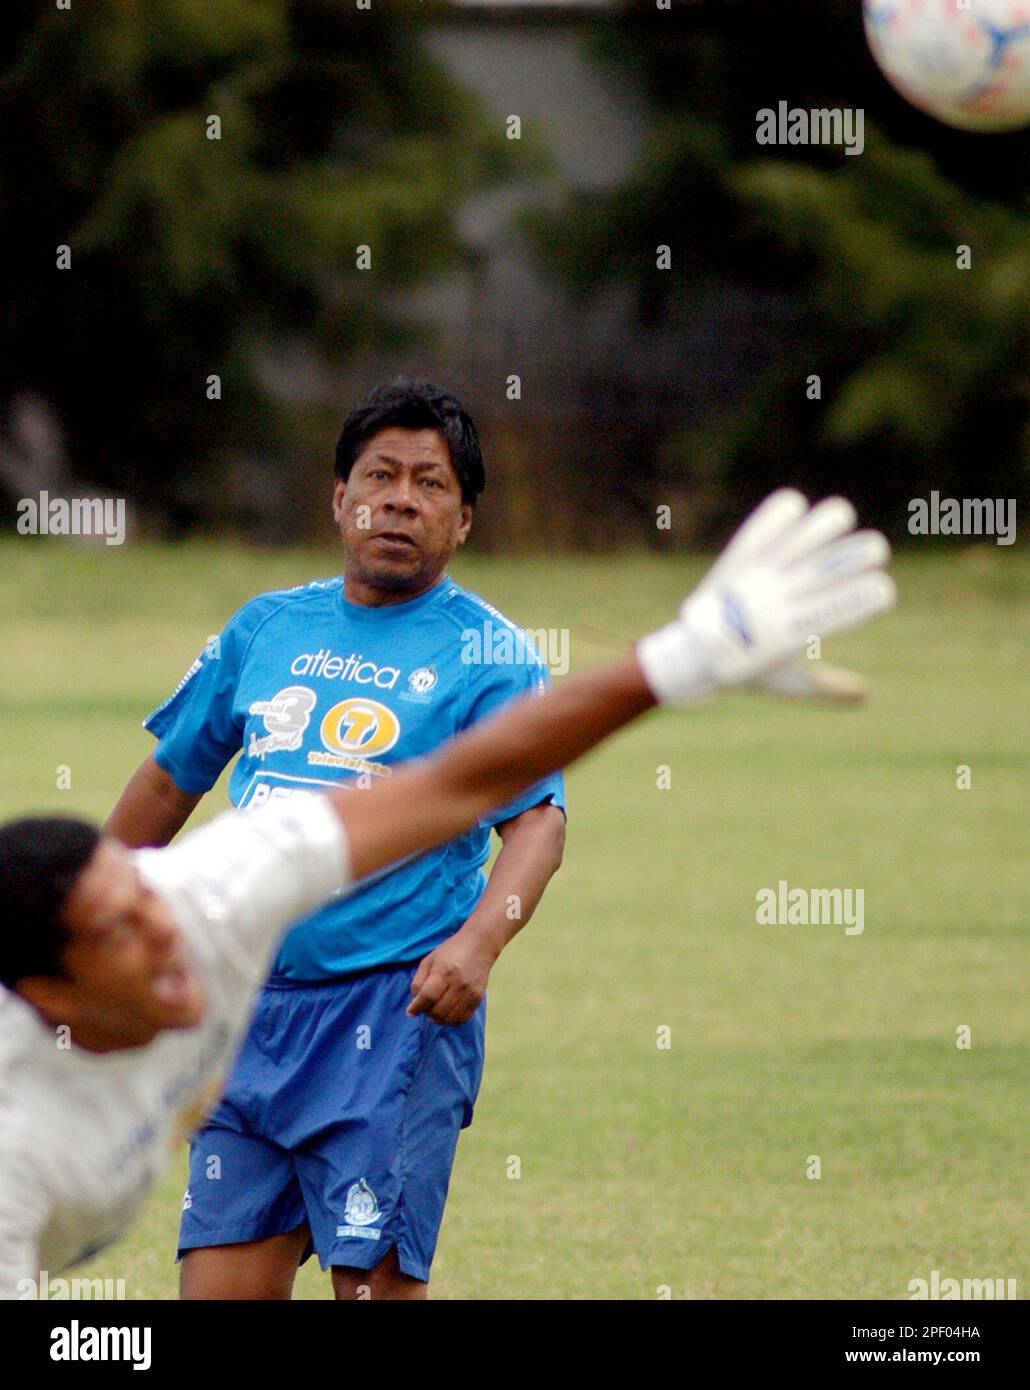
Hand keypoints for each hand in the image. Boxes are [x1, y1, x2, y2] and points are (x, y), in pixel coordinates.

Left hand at [407, 932, 495, 1025]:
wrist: (479, 946)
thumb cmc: (450, 952)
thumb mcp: (429, 961)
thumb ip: (418, 982)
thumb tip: (414, 1006)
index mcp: (444, 971)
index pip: (428, 997)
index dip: (416, 1007)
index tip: (411, 1011)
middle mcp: (458, 983)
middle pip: (438, 1011)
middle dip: (427, 1013)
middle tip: (425, 1007)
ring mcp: (470, 992)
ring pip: (450, 1018)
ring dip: (438, 1019)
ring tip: (435, 1011)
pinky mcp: (478, 998)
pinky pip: (462, 1018)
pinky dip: (451, 1020)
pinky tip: (447, 1013)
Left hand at [637, 490, 894, 704]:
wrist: (694, 654)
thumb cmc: (746, 671)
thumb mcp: (789, 684)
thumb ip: (829, 689)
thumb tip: (865, 695)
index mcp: (799, 632)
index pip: (851, 605)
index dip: (876, 594)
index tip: (882, 591)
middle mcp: (783, 599)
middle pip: (840, 561)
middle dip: (868, 551)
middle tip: (872, 554)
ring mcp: (763, 574)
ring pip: (810, 532)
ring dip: (833, 521)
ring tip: (840, 521)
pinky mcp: (744, 556)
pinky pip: (771, 522)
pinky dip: (787, 511)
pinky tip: (796, 513)